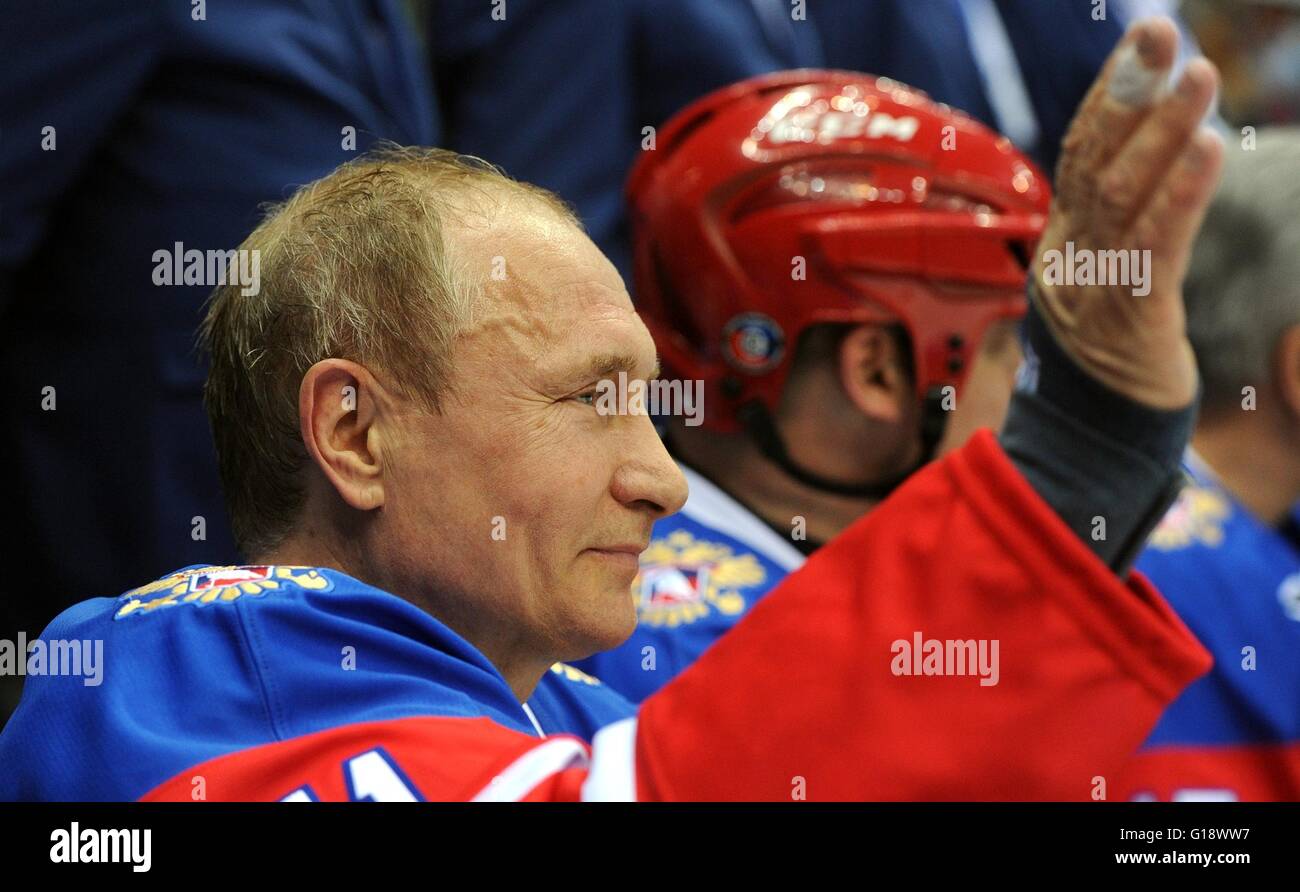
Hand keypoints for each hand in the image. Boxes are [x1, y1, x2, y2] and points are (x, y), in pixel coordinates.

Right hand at [1032, 17, 1223, 409]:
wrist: (1093, 446)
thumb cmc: (1111, 364)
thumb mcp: (1103, 285)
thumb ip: (1114, 229)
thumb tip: (1144, 163)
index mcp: (1060, 245)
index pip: (1078, 158)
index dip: (1107, 98)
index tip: (1139, 43)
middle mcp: (1067, 258)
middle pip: (1090, 166)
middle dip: (1126, 94)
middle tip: (1158, 31)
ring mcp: (1092, 289)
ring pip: (1120, 198)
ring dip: (1160, 133)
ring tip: (1199, 76)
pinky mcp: (1129, 321)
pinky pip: (1152, 249)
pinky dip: (1178, 196)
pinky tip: (1206, 151)